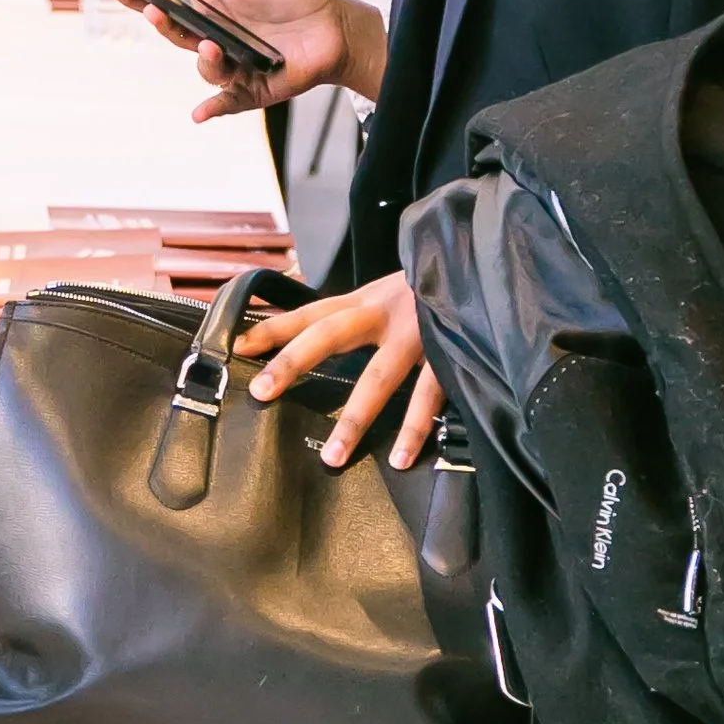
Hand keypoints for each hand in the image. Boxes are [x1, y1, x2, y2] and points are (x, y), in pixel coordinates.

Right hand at [135, 0, 358, 115]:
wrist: (338, 21)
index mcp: (211, 8)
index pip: (168, 4)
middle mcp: (215, 37)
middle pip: (177, 36)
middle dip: (160, 25)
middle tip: (154, 10)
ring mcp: (233, 64)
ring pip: (204, 68)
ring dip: (202, 59)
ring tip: (212, 45)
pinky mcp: (254, 88)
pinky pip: (228, 102)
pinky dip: (212, 109)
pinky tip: (200, 113)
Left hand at [232, 267, 440, 470]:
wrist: (484, 266)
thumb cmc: (433, 289)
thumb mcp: (390, 293)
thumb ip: (360, 318)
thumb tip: (315, 340)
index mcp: (366, 301)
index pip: (310, 313)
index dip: (273, 328)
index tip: (239, 348)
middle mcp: (385, 312)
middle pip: (329, 334)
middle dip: (293, 362)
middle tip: (261, 390)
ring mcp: (417, 333)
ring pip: (378, 378)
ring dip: (354, 418)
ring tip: (333, 457)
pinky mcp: (450, 351)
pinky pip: (429, 396)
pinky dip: (416, 429)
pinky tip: (402, 457)